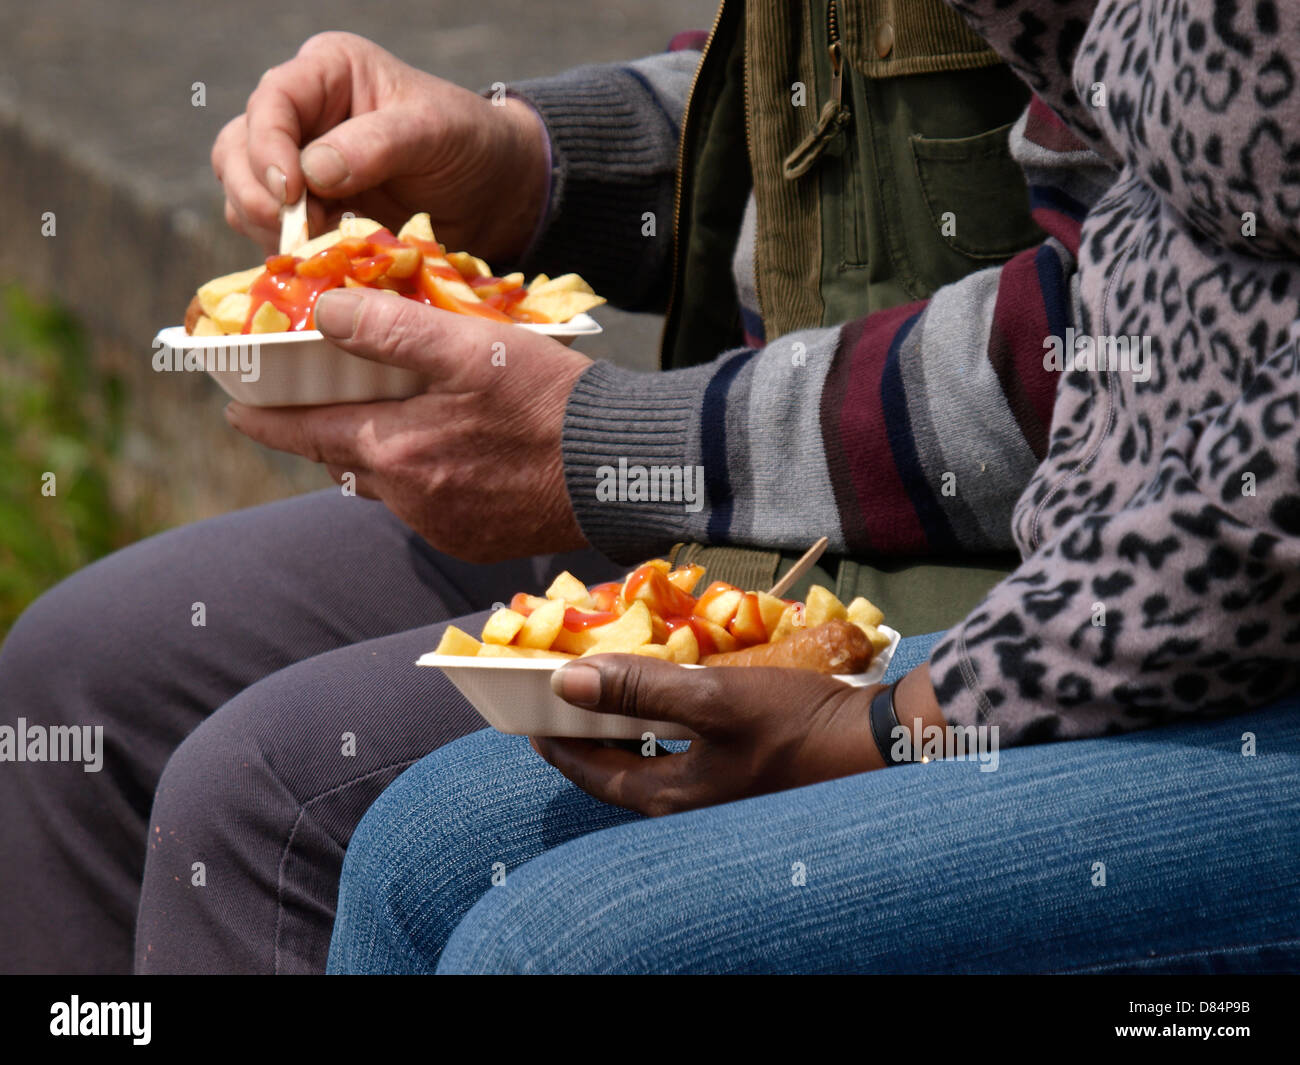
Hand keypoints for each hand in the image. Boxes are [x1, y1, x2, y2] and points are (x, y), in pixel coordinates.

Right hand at [212, 31, 547, 260]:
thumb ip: (376, 145)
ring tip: (318, 246)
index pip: (272, 101)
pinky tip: (326, 258)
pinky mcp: (311, 210)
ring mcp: (301, 164)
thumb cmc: (470, 144)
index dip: (268, 148)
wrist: (494, 191)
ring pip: (244, 193)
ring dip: (269, 227)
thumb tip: (312, 171)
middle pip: (238, 149)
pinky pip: (273, 231)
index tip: (291, 192)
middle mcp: (304, 113)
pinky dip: (290, 249)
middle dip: (257, 194)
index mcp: (328, 72)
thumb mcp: (433, 132)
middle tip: (295, 234)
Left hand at [223, 288, 590, 562]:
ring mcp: (443, 528)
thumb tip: (326, 311)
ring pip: (388, 486)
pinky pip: (427, 509)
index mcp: (398, 452)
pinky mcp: (475, 542)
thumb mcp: (472, 347)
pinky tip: (453, 455)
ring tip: (395, 421)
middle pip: (345, 462)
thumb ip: (391, 330)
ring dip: (380, 455)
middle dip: (326, 433)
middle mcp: (411, 501)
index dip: (265, 419)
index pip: (307, 434)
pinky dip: (423, 479)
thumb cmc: (553, 399)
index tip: (233, 408)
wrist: (622, 469)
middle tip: (317, 404)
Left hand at [531, 656, 892, 815]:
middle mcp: (688, 805)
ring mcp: (716, 794)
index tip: (530, 717)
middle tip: (562, 700)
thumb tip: (568, 682)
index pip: (592, 774)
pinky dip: (660, 727)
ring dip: (623, 728)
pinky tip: (669, 702)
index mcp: (672, 797)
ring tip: (607, 693)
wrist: (875, 744)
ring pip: (649, 762)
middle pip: (617, 770)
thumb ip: (639, 689)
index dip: (557, 742)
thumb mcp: (712, 699)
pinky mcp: (739, 775)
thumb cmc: (793, 725)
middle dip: (587, 734)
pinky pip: (681, 754)